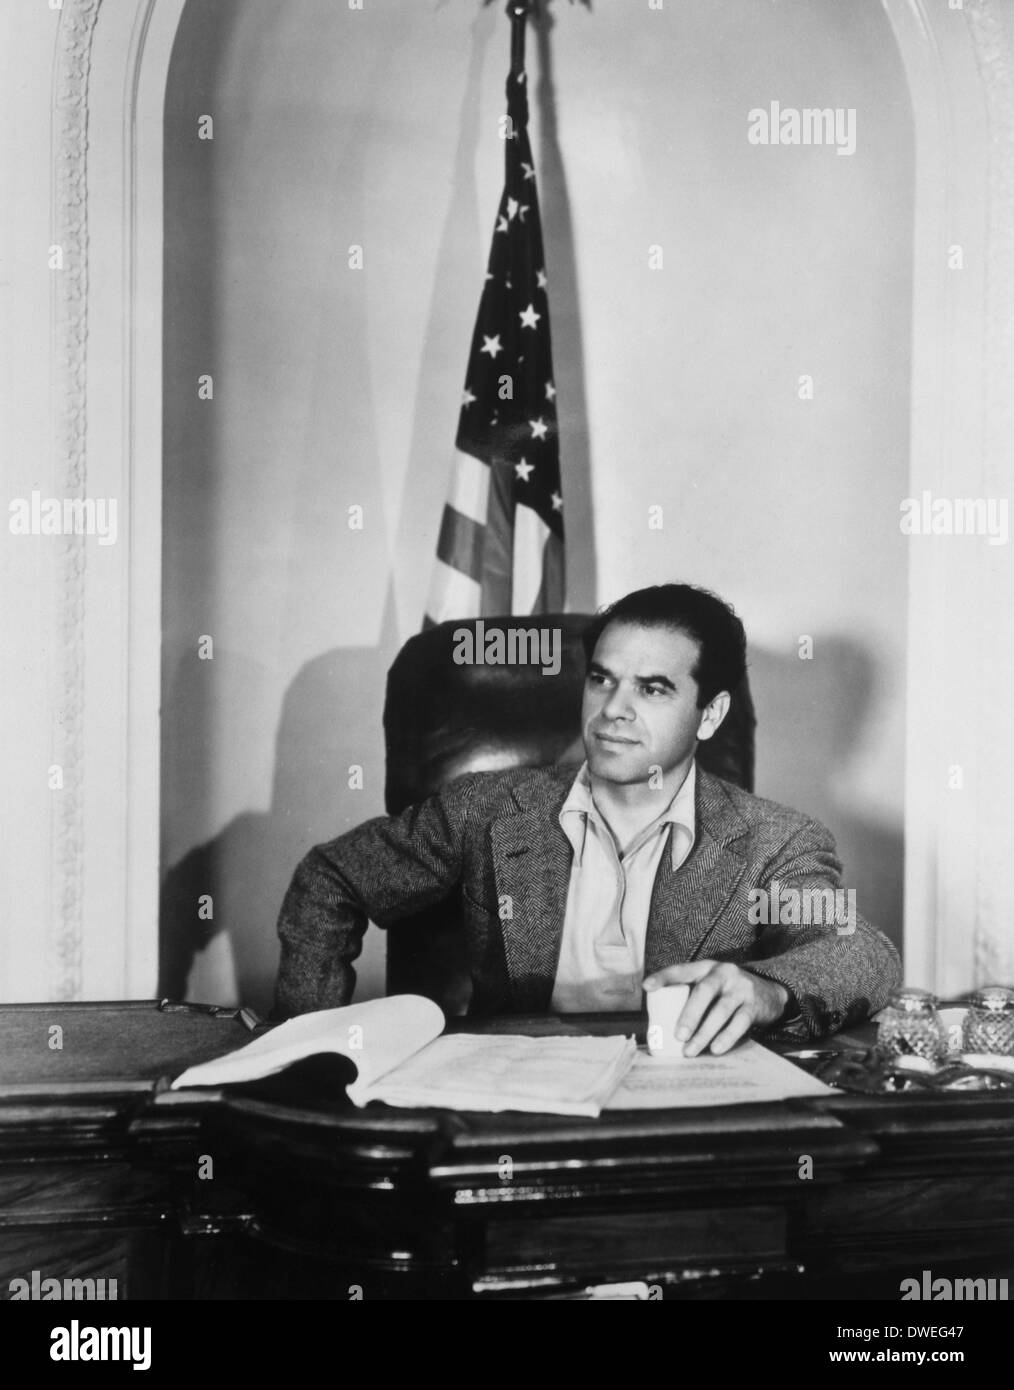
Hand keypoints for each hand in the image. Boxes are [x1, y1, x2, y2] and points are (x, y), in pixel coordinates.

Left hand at [643, 961, 788, 1056]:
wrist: (769, 993)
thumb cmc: (727, 992)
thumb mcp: (710, 985)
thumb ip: (690, 995)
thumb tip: (661, 1024)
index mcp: (705, 968)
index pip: (681, 970)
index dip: (663, 977)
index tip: (647, 987)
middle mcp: (723, 973)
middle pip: (704, 991)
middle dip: (690, 1014)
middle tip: (678, 1035)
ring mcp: (740, 988)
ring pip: (721, 1010)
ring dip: (704, 1033)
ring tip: (691, 1050)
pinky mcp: (754, 1005)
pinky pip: (739, 1022)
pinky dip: (726, 1037)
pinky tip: (716, 1049)